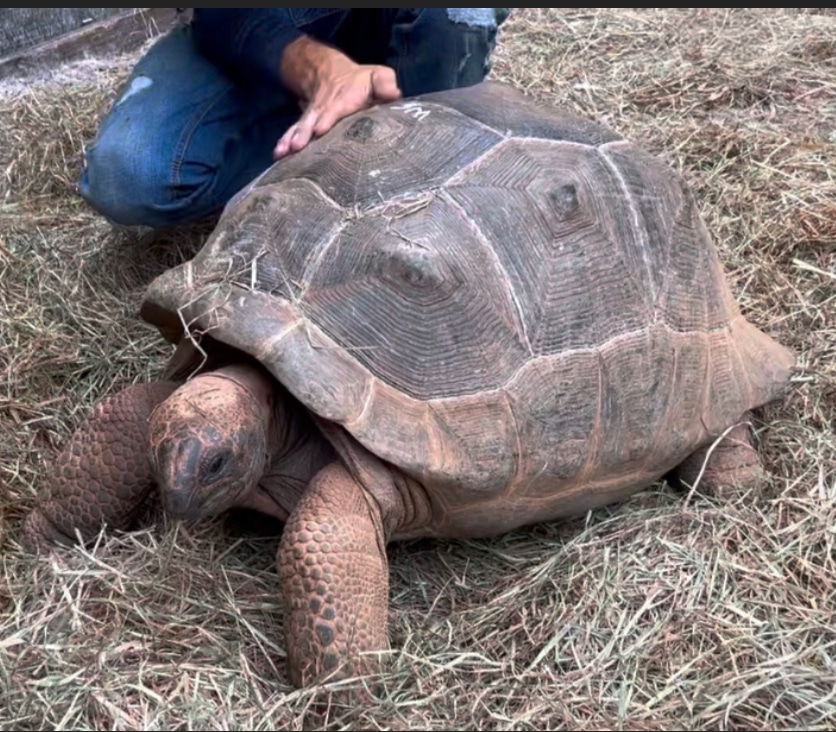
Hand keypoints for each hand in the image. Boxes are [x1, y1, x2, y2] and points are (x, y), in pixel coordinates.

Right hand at [274, 38, 400, 159]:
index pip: (335, 110)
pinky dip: (284, 142)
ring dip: (291, 140)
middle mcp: (325, 110)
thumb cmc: (362, 82)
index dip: (327, 119)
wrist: (331, 73)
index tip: (320, 130)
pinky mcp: (306, 126)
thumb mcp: (376, 76)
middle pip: (313, 121)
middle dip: (304, 134)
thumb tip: (394, 94)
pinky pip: (293, 133)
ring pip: (301, 128)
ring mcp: (313, 118)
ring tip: (283, 152)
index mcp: (344, 100)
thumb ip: (384, 83)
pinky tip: (277, 154)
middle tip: (296, 147)